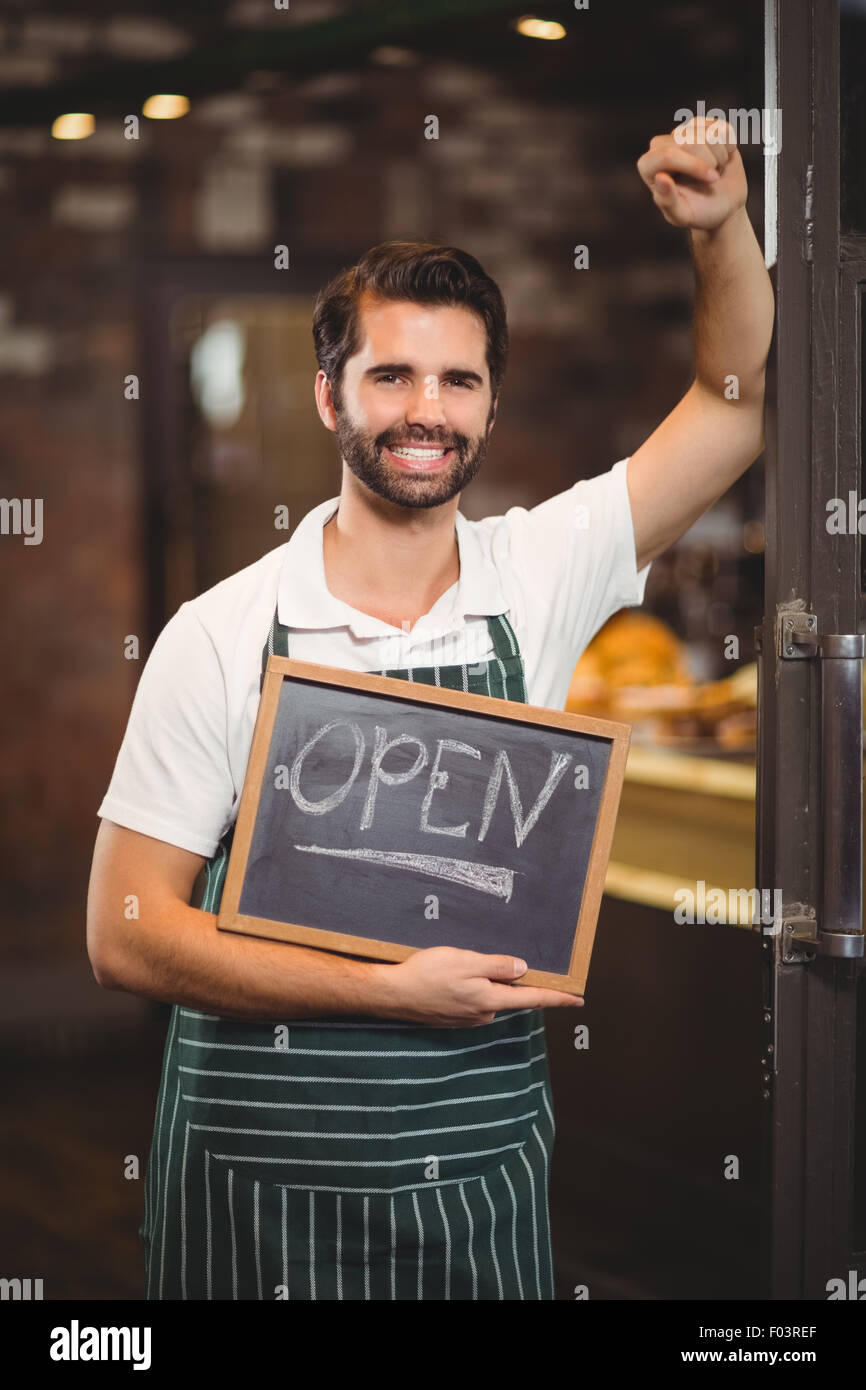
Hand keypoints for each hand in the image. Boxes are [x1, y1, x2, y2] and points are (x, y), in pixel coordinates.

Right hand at [371, 945, 583, 1027]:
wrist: (392, 994)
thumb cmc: (427, 974)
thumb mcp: (466, 961)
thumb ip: (496, 965)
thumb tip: (523, 969)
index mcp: (490, 1000)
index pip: (532, 999)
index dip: (558, 998)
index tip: (578, 1000)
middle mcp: (483, 1014)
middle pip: (509, 995)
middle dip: (509, 979)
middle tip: (494, 961)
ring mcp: (468, 1018)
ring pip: (489, 996)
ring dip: (486, 982)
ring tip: (461, 964)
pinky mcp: (454, 1017)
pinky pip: (474, 1000)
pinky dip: (472, 988)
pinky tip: (453, 976)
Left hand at [637, 117, 746, 230]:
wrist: (723, 205)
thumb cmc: (699, 212)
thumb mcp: (682, 215)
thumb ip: (668, 201)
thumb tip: (660, 178)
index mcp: (648, 166)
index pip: (668, 155)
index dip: (694, 165)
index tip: (711, 179)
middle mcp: (662, 145)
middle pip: (690, 140)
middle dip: (708, 162)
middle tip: (711, 179)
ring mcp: (683, 132)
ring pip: (708, 132)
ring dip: (719, 156)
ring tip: (714, 169)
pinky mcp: (702, 125)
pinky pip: (722, 128)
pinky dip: (729, 146)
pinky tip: (720, 158)